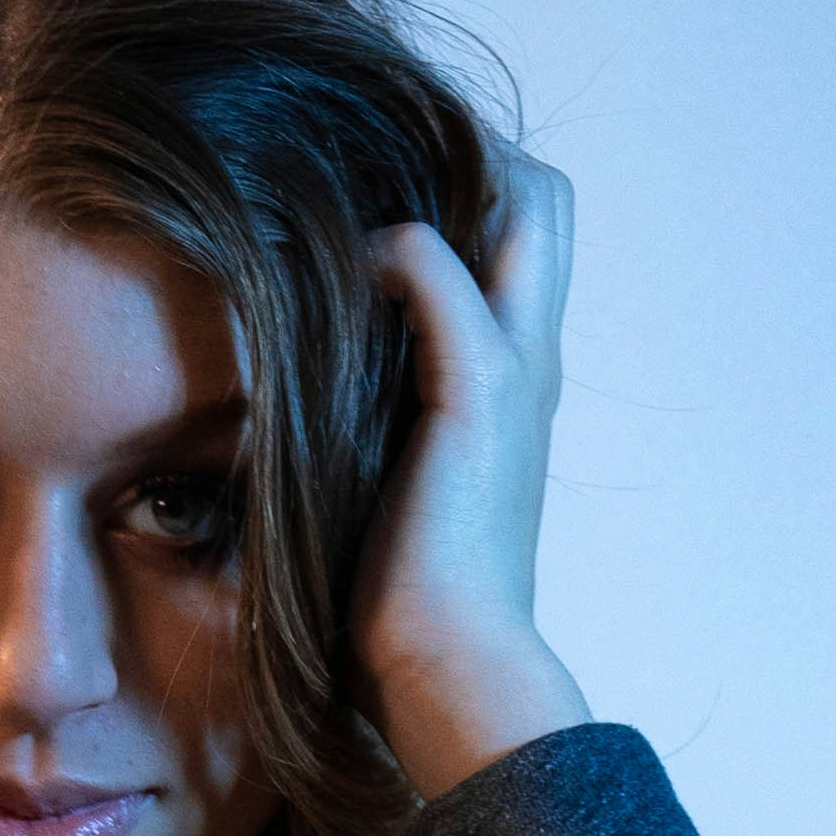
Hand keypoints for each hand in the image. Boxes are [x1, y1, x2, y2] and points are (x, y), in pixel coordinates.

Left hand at [346, 151, 590, 799]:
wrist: (444, 673)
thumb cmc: (398, 607)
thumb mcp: (380, 487)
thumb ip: (364, 424)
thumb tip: (290, 387)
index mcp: (514, 387)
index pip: (527, 242)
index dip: (470, 197)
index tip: (379, 193)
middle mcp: (531, 365)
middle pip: (544, 203)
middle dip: (470, 163)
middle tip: (371, 173)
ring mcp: (515, 373)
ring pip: (524, 207)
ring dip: (440, 182)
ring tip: (352, 194)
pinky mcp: (475, 394)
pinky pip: (433, 267)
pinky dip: (382, 250)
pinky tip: (332, 274)